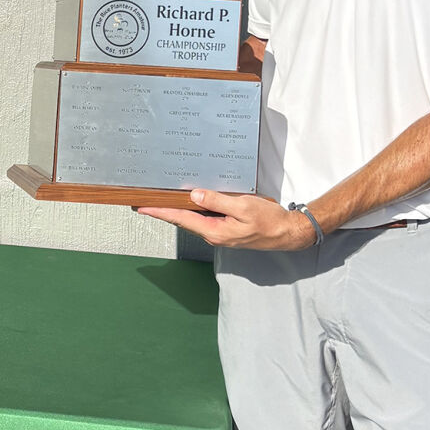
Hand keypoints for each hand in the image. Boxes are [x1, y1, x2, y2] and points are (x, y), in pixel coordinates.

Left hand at [137, 189, 317, 249]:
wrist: (287, 233)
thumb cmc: (269, 222)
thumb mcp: (243, 207)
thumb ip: (218, 201)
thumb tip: (195, 195)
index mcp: (214, 231)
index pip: (180, 218)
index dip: (160, 212)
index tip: (142, 207)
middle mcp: (213, 234)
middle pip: (182, 220)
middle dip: (163, 211)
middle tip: (145, 202)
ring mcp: (219, 233)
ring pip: (193, 219)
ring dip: (177, 210)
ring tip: (161, 199)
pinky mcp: (225, 229)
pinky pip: (205, 218)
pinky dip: (194, 209)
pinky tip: (190, 200)